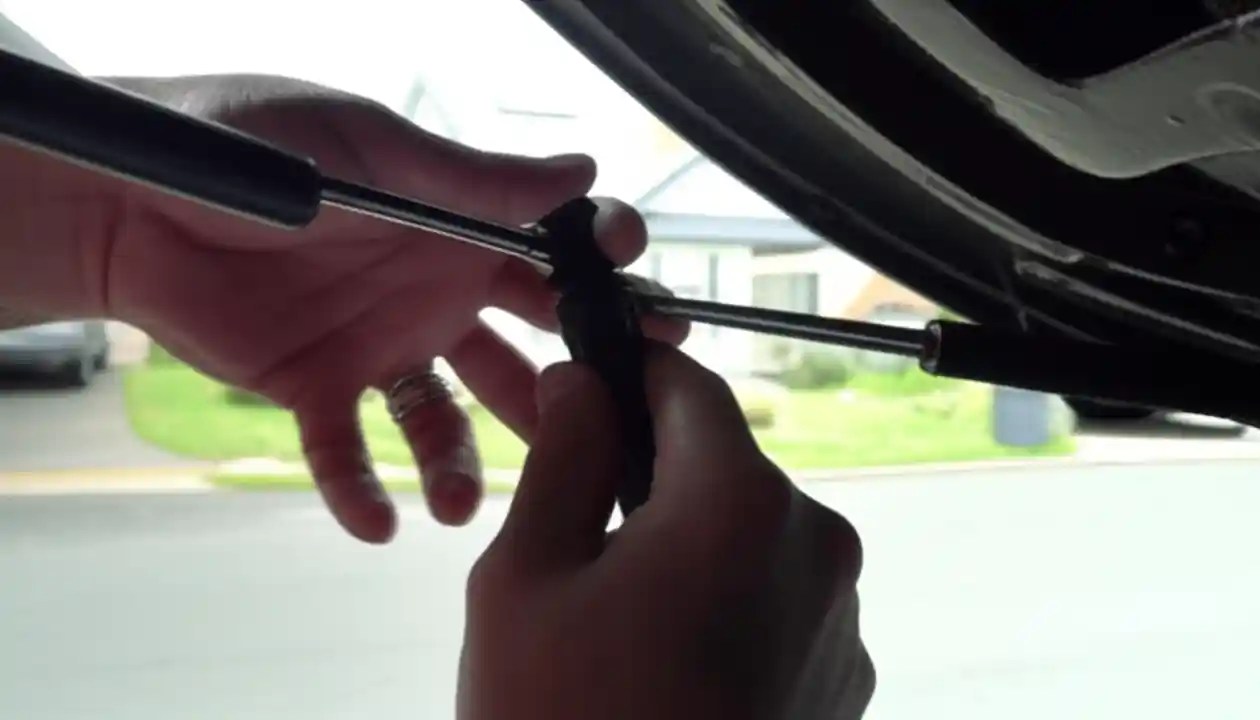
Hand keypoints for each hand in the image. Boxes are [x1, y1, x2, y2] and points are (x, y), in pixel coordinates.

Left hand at [0, 74, 683, 541]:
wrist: (132, 197)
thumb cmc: (254, 144)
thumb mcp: (375, 151)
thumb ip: (476, 177)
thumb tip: (584, 174)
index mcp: (454, 227)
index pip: (552, 260)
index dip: (607, 284)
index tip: (655, 314)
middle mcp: (430, 291)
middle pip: (520, 352)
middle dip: (570, 389)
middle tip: (610, 424)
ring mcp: (376, 345)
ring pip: (443, 420)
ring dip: (463, 465)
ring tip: (466, 505)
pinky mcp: (314, 388)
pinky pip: (347, 452)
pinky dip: (361, 490)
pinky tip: (377, 522)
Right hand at [459, 347, 874, 719]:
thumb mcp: (526, 578)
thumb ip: (564, 457)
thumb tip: (582, 383)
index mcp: (741, 504)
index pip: (690, 387)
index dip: (631, 374)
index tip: (585, 382)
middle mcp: (817, 546)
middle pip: (725, 464)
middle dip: (652, 472)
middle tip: (574, 526)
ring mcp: (839, 618)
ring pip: (752, 534)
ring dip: (689, 543)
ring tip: (613, 619)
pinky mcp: (842, 679)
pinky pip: (778, 599)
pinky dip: (725, 601)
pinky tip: (662, 663)